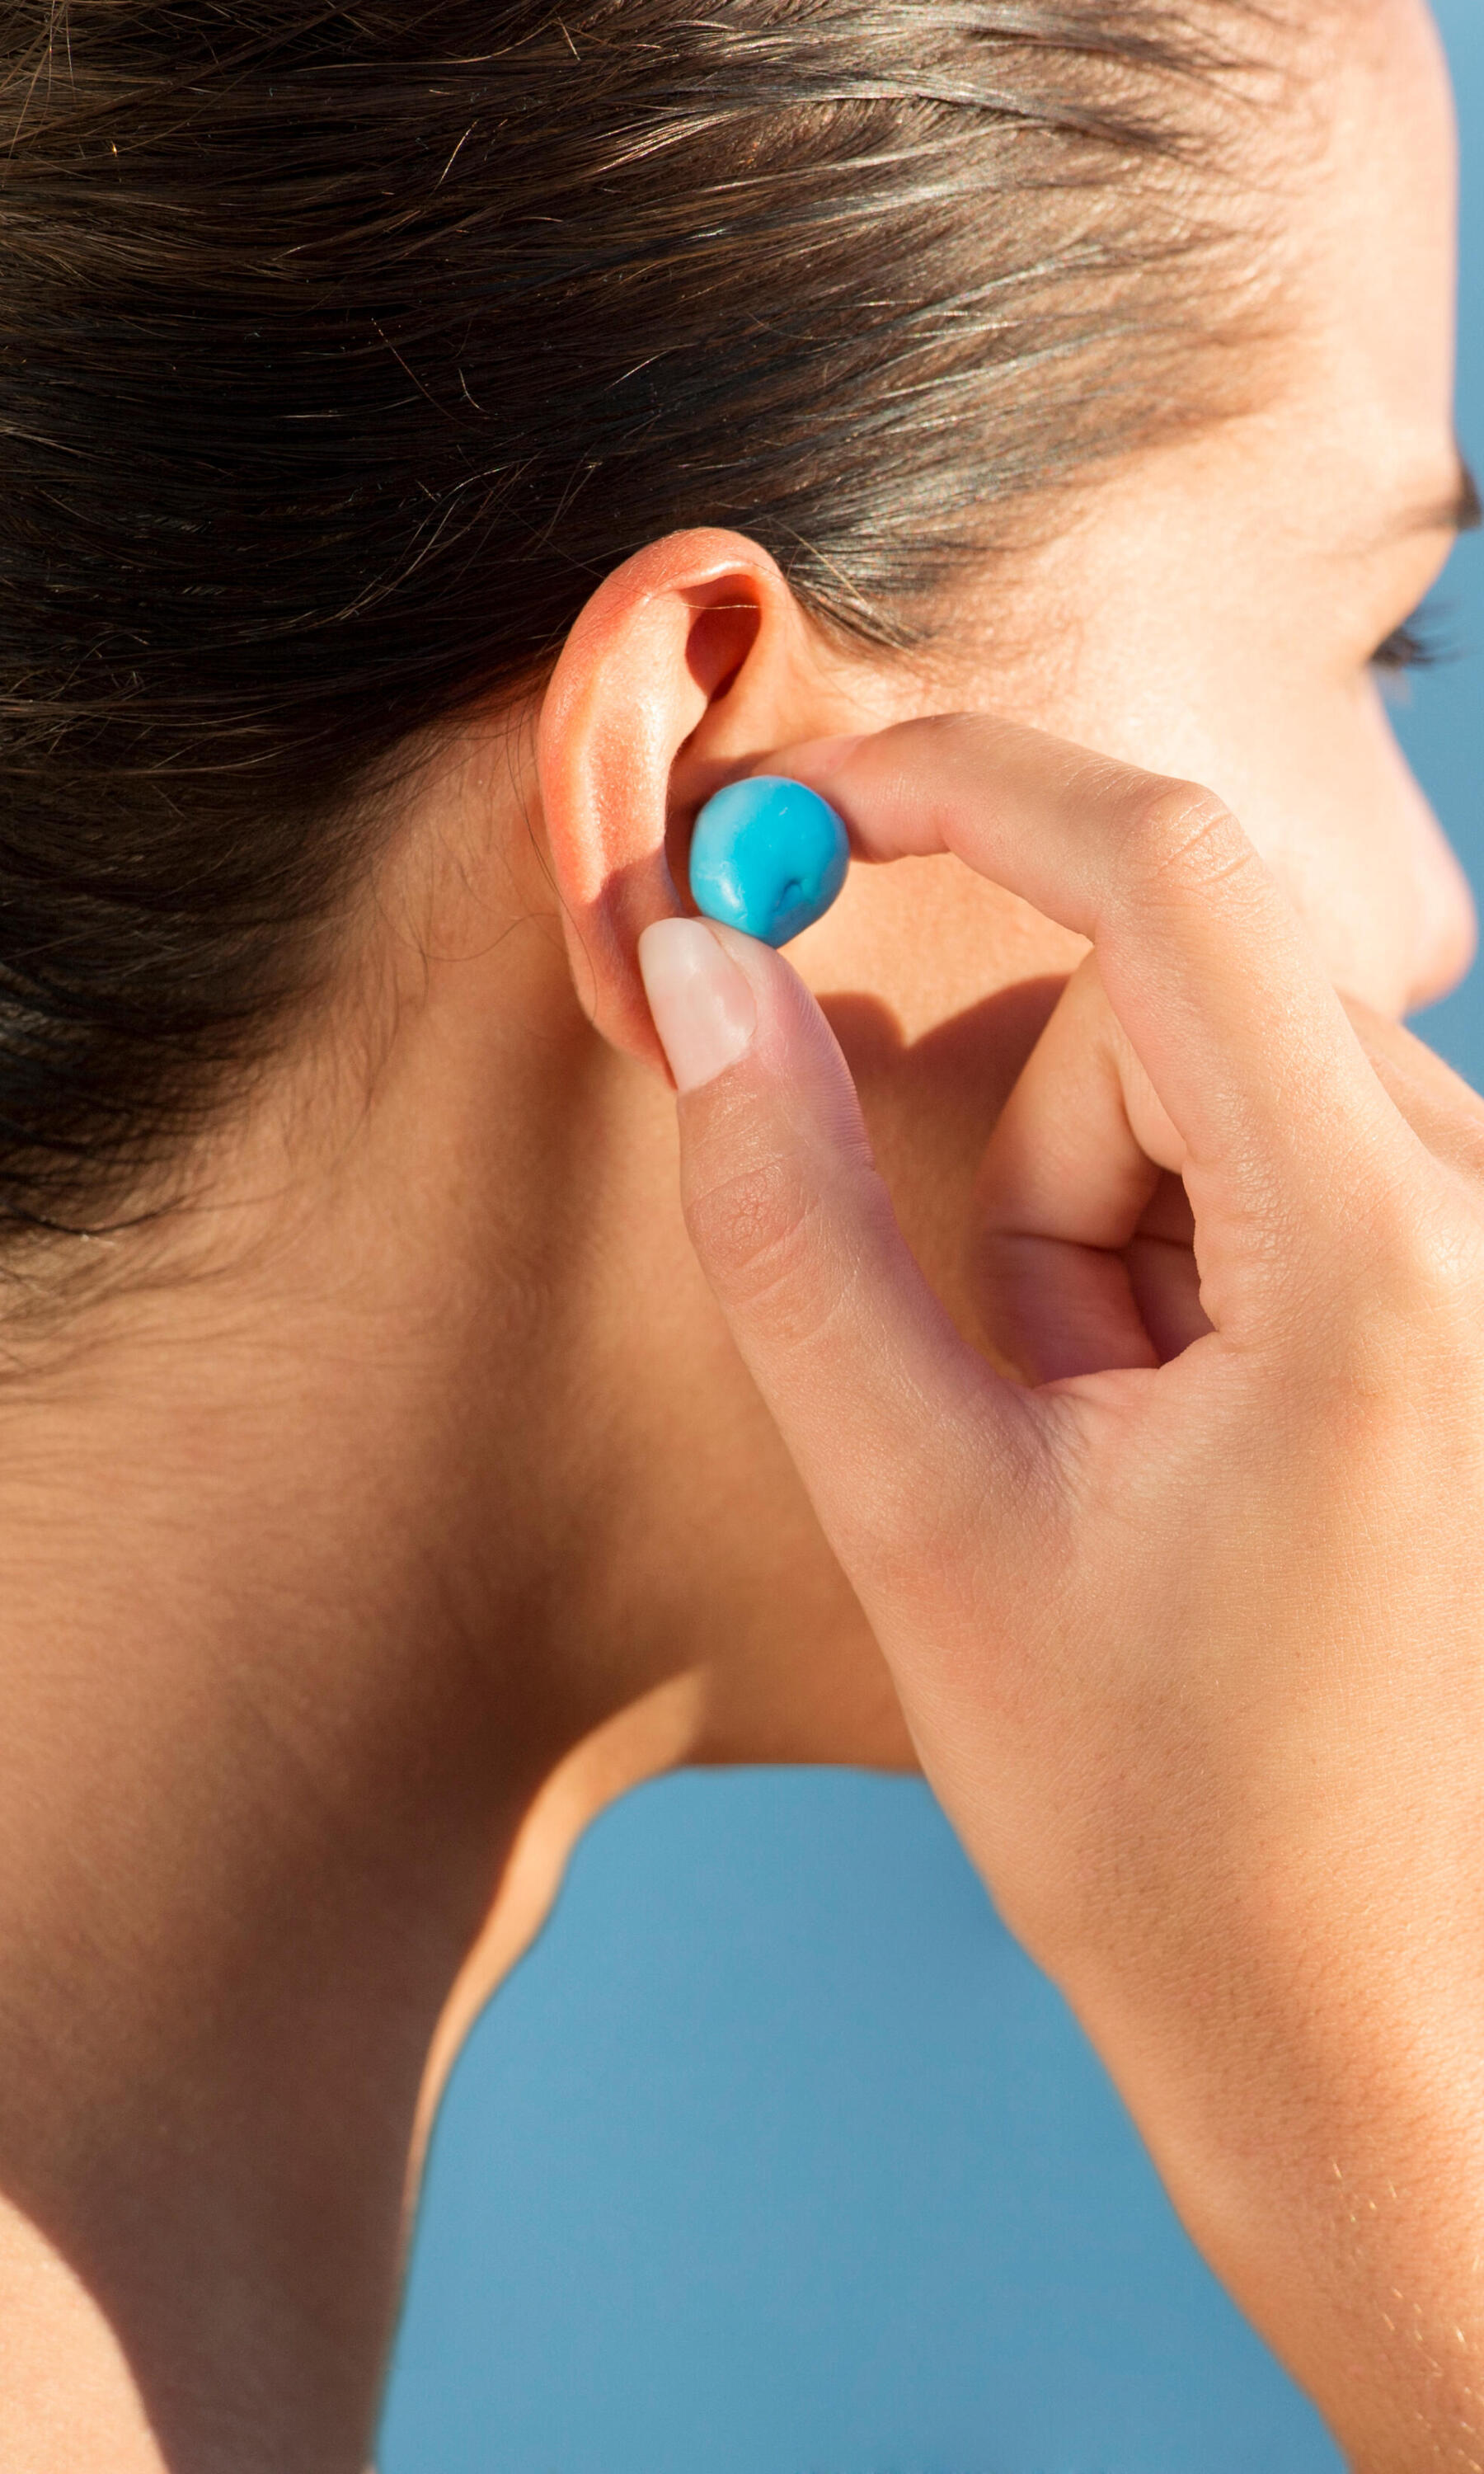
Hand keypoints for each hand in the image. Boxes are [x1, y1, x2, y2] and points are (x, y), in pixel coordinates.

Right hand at [639, 714, 1483, 2473]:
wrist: (1367, 2027)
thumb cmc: (1150, 1814)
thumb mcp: (919, 1514)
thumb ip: (787, 1221)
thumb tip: (706, 972)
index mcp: (1381, 1264)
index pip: (1168, 873)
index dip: (964, 784)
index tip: (807, 800)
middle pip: (1174, 997)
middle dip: (1040, 1150)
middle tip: (1034, 1385)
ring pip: (1221, 1074)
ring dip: (1106, 1218)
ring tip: (1122, 1440)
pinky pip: (1288, 1145)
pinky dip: (1189, 1245)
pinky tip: (1198, 1430)